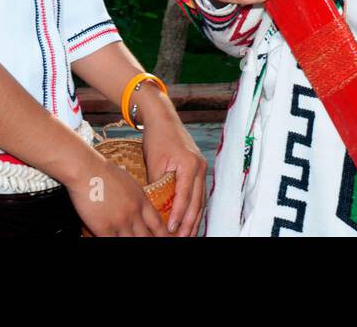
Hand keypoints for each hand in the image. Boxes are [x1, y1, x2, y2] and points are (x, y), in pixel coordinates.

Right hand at [66, 151, 169, 236]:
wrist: (87, 169)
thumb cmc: (104, 171)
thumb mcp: (129, 183)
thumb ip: (137, 197)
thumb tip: (141, 205)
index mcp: (141, 201)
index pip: (158, 224)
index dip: (164, 235)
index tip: (169, 238)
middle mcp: (134, 213)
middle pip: (147, 237)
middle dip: (151, 241)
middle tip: (154, 244)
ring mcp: (120, 221)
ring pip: (132, 242)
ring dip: (133, 243)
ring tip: (132, 241)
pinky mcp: (104, 227)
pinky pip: (112, 242)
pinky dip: (114, 243)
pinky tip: (113, 240)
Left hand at [139, 105, 207, 235]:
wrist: (163, 118)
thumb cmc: (157, 138)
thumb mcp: (154, 162)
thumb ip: (158, 185)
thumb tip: (157, 207)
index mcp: (189, 164)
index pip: (184, 197)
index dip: (178, 215)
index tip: (170, 230)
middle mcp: (200, 167)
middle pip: (197, 202)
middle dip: (189, 223)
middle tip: (181, 238)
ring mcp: (201, 167)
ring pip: (200, 200)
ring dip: (194, 218)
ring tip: (187, 234)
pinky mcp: (198, 169)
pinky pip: (198, 193)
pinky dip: (194, 207)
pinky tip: (190, 219)